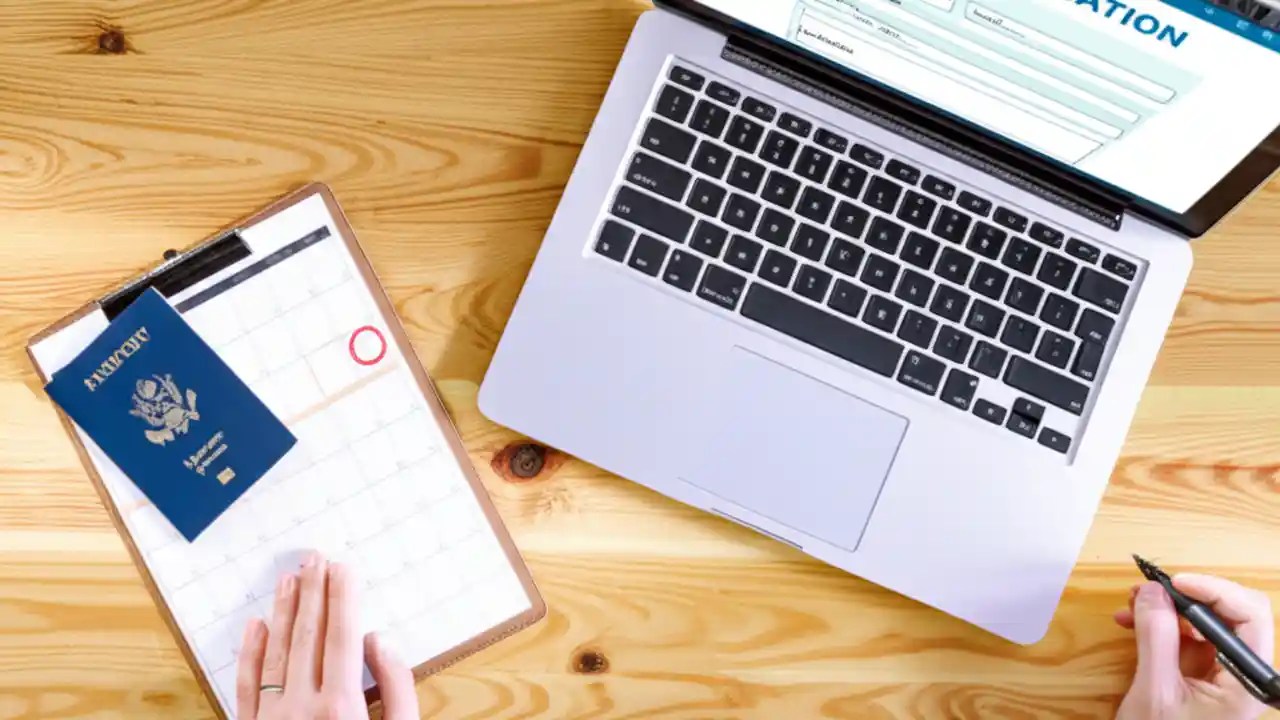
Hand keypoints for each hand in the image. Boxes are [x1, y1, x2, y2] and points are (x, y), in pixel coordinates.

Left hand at [235, 552, 419, 719]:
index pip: (341, 637)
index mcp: (341, 707)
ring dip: (283, 613)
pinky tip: (256, 626)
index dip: (342, 599)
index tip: (342, 569)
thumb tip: (380, 642)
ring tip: (287, 580)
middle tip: (314, 561)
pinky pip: (247, 686)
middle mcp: (302, 708)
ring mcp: (271, 719)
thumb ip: (396, 691)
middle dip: (312, 594)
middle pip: (308, 638)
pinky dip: (250, 654)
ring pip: (275, 654)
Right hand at [1115, 574, 1274, 719]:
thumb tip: (1152, 591)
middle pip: (1232, 614)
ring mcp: (1226, 676)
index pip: (1251, 617)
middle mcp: (1244, 675)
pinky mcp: (1205, 677)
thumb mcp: (1155, 693)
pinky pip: (1190, 638)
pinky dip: (1164, 625)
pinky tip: (1135, 622)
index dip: (1215, 591)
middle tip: (1149, 589)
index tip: (1176, 582)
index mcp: (1246, 682)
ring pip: (1208, 623)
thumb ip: (1156, 638)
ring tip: (1134, 604)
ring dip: (1171, 608)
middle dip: (1189, 596)